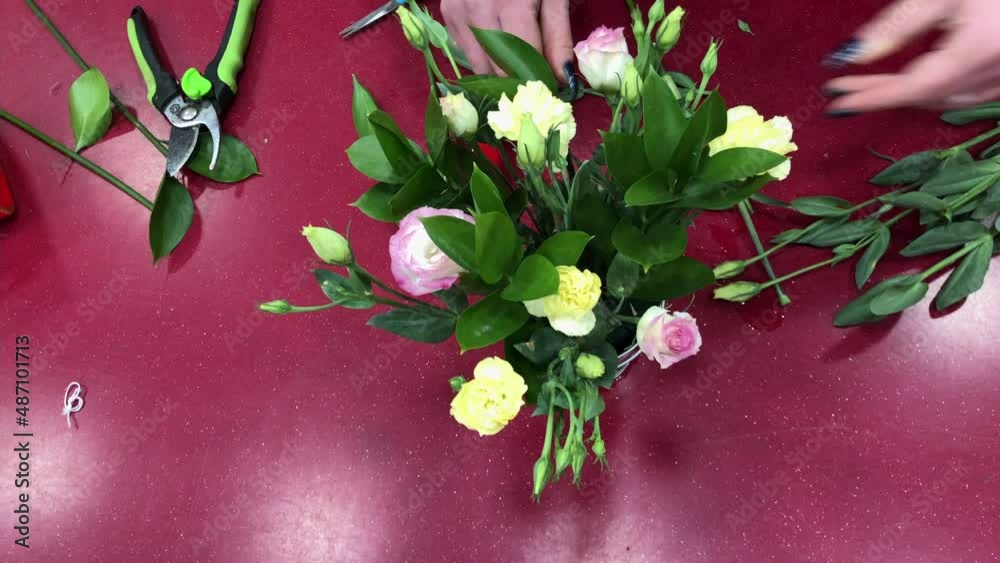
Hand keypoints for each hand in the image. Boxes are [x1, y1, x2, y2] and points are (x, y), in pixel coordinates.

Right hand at [441, 0, 573, 80]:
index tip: (552, 88)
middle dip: (519, 80)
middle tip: (536, 81)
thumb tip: (562, 76)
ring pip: (479, 65)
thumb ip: (557, 34)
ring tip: (518, 68)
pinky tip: (497, 46)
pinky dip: (483, 56)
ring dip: (499, 72)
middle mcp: (477, 10)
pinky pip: (466, 50)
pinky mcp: (448, 13)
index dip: (538, 78)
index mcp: (510, 2)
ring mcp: (458, 12)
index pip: (523, 59)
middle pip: (498, 67)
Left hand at [824, 0, 999, 113]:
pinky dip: (942, 89)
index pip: (911, 88)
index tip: (835, 100)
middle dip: (882, 92)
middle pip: (928, 94)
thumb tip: (853, 55)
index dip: (871, 97)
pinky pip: (974, 90)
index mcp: (977, 49)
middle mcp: (996, 68)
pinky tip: (921, 81)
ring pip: (951, 97)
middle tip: (842, 87)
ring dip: (911, 95)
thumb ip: (898, 25)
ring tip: (873, 85)